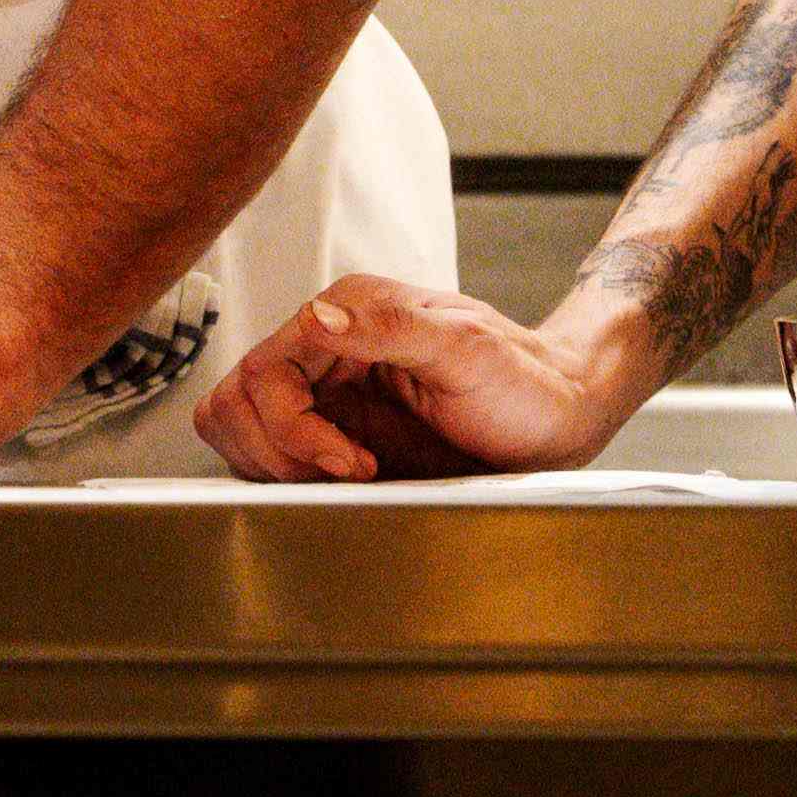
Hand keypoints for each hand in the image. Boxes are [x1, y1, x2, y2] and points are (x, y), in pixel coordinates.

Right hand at [199, 277, 625, 482]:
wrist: (559, 417)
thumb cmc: (524, 381)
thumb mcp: (467, 348)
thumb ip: (390, 328)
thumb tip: (318, 317)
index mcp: (347, 314)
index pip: (264, 373)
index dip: (293, 429)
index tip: (350, 462)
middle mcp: (327, 348)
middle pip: (237, 402)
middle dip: (277, 451)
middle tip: (345, 473)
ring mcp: (328, 394)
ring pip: (242, 430)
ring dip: (280, 466)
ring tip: (350, 476)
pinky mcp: (335, 434)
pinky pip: (274, 457)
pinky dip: (292, 478)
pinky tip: (349, 482)